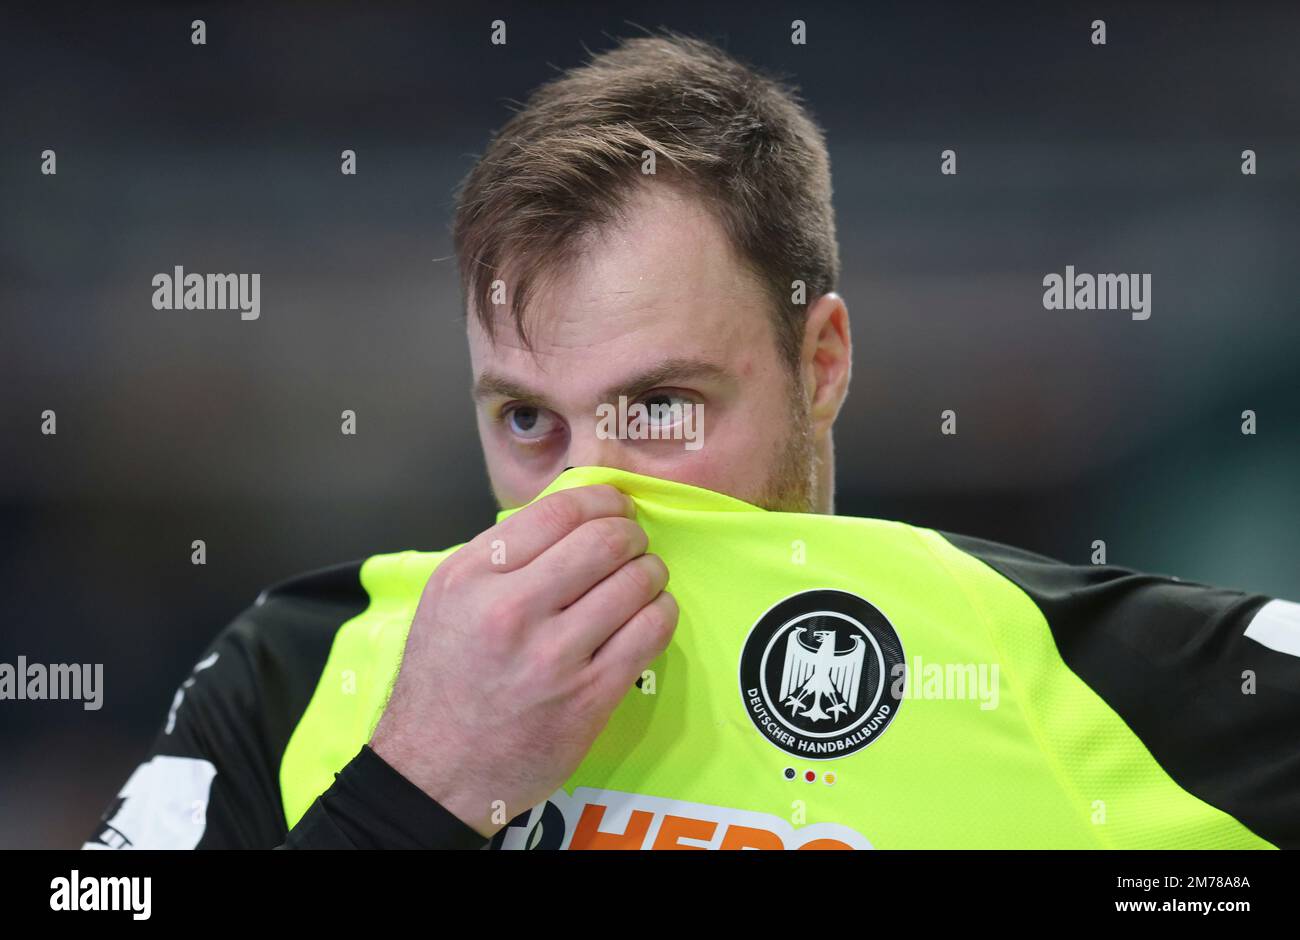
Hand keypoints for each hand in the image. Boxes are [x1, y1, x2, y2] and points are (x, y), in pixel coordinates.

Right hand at [370, 483, 676, 837]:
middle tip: (632, 545)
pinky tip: (647, 617)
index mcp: (472, 577)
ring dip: (650, 574)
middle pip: (605, 540)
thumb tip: (572, 517)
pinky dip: (660, 614)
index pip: (559, 511)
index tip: (616, 507)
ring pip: (636, 582)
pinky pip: (651, 632)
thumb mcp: (449, 600)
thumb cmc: (443, 684)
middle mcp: (510, 610)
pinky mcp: (590, 696)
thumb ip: (503, 557)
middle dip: (631, 534)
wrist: (435, 773)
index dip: (603, 500)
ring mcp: (554, 656)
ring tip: (642, 581)